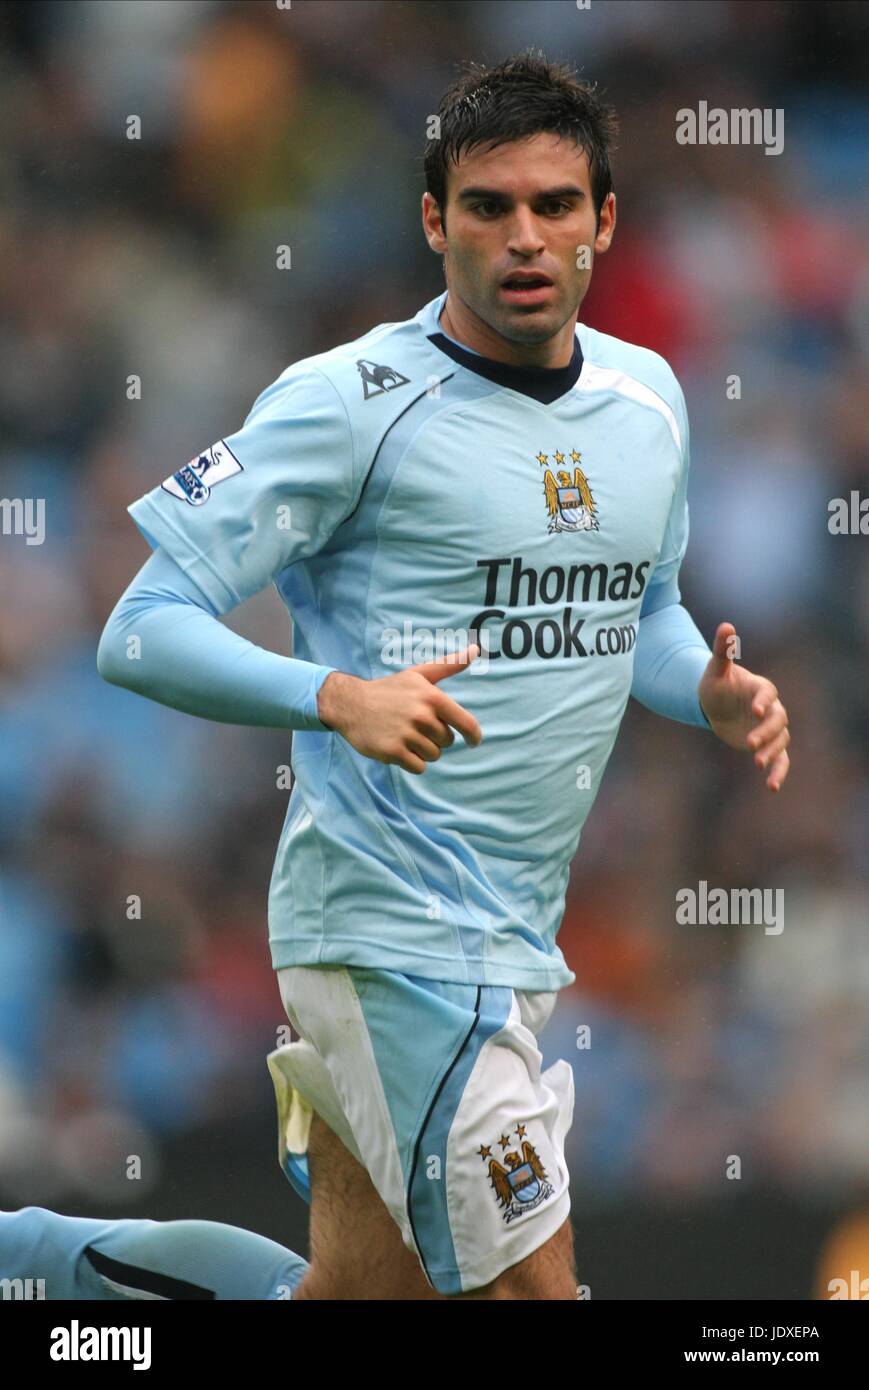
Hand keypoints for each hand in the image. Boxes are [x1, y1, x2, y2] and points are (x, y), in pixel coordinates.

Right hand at [317, 645, 482, 773]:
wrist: (350, 703)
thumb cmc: (389, 690)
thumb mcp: (418, 675)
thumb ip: (448, 665)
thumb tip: (476, 650)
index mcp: (431, 697)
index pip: (466, 723)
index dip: (473, 736)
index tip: (473, 741)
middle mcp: (421, 715)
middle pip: (447, 741)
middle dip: (435, 738)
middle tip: (414, 726)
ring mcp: (406, 734)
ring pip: (433, 755)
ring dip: (422, 751)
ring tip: (405, 735)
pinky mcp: (392, 751)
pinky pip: (419, 767)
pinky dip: (412, 762)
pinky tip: (398, 747)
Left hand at [697, 622, 789, 791]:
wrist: (715, 704)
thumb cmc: (715, 683)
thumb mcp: (714, 669)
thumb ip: (722, 650)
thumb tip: (726, 626)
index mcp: (760, 689)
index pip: (767, 694)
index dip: (762, 701)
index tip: (753, 710)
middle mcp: (770, 708)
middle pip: (778, 720)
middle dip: (766, 732)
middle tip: (750, 744)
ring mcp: (769, 728)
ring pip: (781, 740)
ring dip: (772, 752)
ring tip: (757, 764)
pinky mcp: (766, 745)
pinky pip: (779, 758)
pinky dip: (777, 771)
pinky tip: (770, 787)